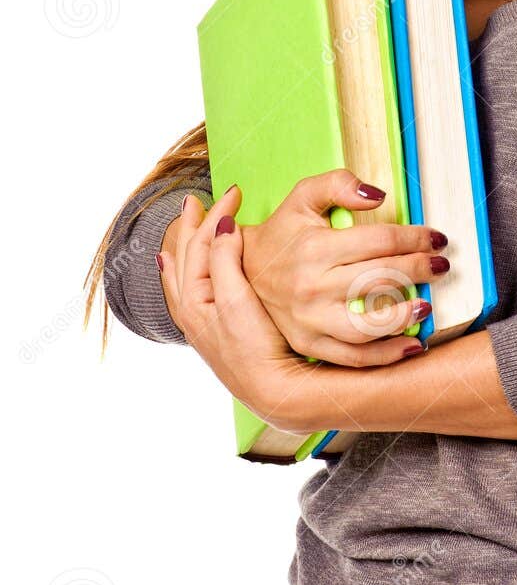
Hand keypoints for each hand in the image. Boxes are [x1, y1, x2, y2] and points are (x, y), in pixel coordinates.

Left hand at [158, 189, 320, 435]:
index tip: (235, 194)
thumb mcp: (237, 299)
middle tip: (197, 201)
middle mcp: (190, 308)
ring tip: (183, 229)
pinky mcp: (214, 330)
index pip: (200, 243)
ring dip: (185, 247)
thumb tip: (221, 226)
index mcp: (193, 297)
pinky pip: (188, 291)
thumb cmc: (253, 348)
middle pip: (184, 256)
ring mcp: (200, 321)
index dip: (216, 215)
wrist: (269, 390)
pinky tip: (180, 272)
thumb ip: (224, 260)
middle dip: (191, 225)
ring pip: (183, 273)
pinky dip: (183, 272)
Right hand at [239, 170, 448, 367]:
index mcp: (315, 248)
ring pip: (368, 326)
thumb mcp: (303, 197)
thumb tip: (378, 195)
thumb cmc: (282, 232)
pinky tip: (412, 345)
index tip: (436, 239)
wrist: (241, 271)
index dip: (415, 239)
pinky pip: (353, 357)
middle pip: (381, 279)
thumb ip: (338, 184)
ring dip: (405, 317)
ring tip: (427, 305)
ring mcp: (310, 320)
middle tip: (441, 265)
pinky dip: (386, 355)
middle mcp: (312, 286)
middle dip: (420, 270)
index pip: (380, 242)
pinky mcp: (309, 344)